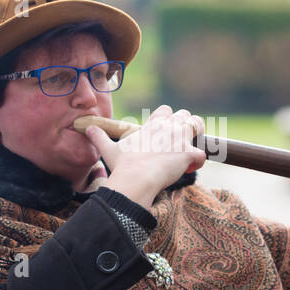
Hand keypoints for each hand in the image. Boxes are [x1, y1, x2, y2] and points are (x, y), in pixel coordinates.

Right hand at [84, 104, 206, 204]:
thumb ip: (99, 137)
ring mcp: (180, 139)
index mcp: (152, 125)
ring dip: (197, 134)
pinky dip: (198, 161)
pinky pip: (202, 153)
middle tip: (180, 140)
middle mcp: (168, 127)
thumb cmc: (123, 165)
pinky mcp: (188, 154)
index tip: (166, 130)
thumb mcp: (109, 149)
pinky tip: (191, 167)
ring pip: (197, 125)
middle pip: (184, 114)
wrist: (136, 179)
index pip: (166, 110)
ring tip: (191, 148)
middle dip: (185, 124)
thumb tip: (87, 128)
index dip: (168, 118)